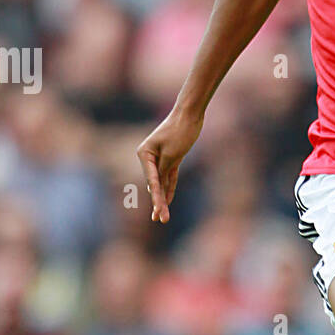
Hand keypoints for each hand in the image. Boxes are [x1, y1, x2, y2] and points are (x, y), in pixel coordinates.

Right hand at [136, 108, 202, 222]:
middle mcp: (148, 157)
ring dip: (163, 199)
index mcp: (144, 154)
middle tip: (161, 220)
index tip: (159, 212)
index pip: (152, 181)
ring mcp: (159, 158)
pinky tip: (167, 203)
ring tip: (163, 218)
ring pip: (161, 183)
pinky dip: (169, 189)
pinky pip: (169, 177)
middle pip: (155, 184)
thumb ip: (164, 170)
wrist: (189, 114)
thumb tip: (157, 186)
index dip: (157, 198)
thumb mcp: (172, 154)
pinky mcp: (171, 159)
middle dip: (159, 203)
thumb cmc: (180, 131)